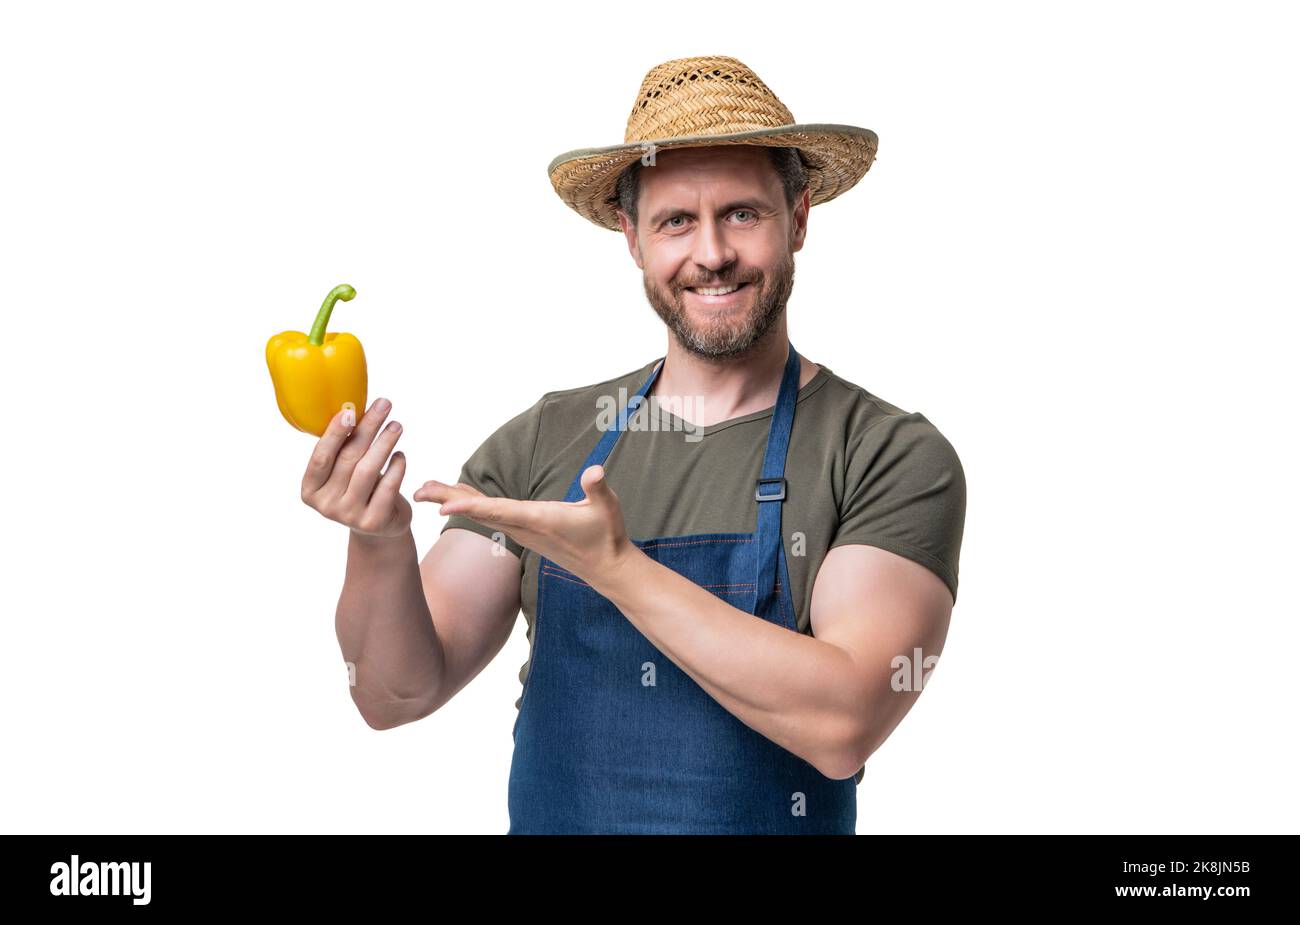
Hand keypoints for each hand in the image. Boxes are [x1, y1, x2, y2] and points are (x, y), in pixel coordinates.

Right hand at [300, 398, 411, 538]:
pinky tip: (401, 455)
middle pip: (348, 459)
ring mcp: (349, 516)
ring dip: (384, 443)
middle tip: (384, 405)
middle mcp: (326, 505)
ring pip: (368, 470)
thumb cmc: (359, 488)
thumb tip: (352, 407)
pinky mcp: (374, 521)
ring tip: (396, 425)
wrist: (379, 527)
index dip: (334, 434)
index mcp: (310, 490)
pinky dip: (397, 467)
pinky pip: (388, 486)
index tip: (349, 411)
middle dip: (368, 428)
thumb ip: (342, 448)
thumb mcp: (344, 472)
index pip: (320, 457)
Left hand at [414, 465, 635, 583]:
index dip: (469, 507)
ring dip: (454, 500)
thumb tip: (595, 471)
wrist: (606, 568)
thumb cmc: (606, 536)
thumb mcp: (606, 508)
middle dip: (448, 499)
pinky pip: (490, 515)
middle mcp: (524, 527)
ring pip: (482, 512)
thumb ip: (598, 488)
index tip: (442, 506)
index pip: (498, 512)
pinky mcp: (524, 530)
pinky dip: (471, 504)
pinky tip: (459, 497)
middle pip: (479, 511)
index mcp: (538, 520)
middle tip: (418, 489)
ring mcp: (522, 530)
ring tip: (427, 489)